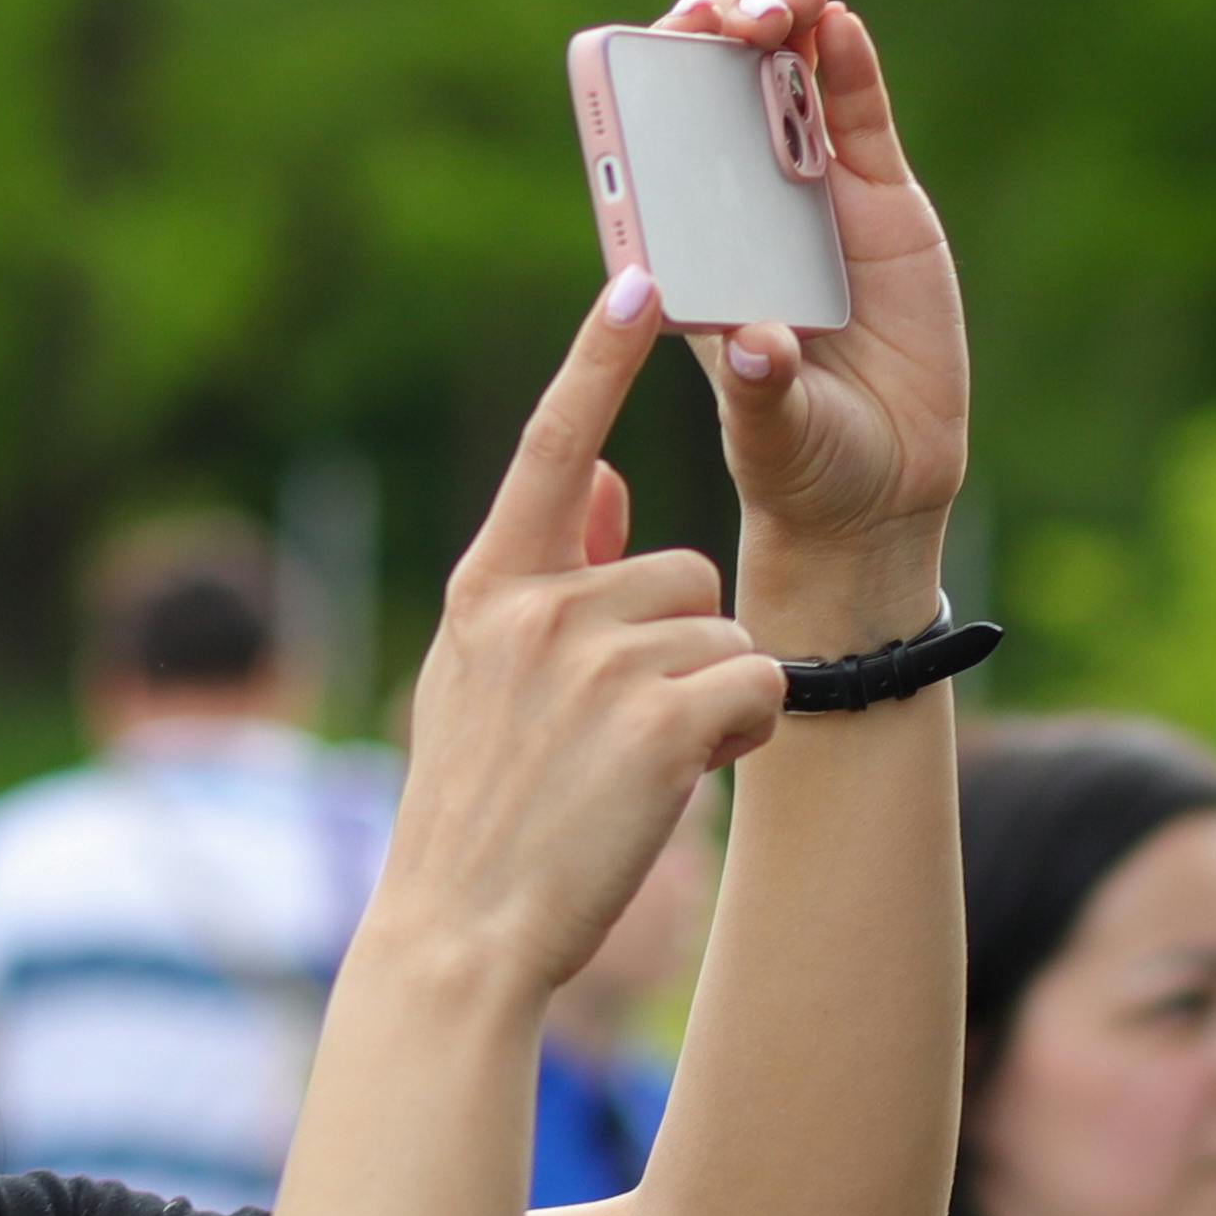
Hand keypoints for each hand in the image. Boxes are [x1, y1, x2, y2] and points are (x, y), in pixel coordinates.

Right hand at [378, 291, 795, 999]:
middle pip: (685, 572)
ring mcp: (599, 661)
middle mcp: (539, 607)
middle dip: (680, 649)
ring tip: (636, 770)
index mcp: (490, 586)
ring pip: (726, 635)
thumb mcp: (478, 677)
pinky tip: (679, 783)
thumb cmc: (475, 813)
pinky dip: (739, 740)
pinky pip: (756, 689)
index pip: (553, 448)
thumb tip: (618, 476)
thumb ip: (548, 570)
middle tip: (620, 735)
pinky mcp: (663, 720)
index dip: (596, 363)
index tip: (638, 280)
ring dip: (712, 702)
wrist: (458, 935)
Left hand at [622, 0, 970, 591]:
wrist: (883, 479)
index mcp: (685, 250)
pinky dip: (848, 68)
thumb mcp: (772, 430)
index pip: (652, 145)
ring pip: (788, 89)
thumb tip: (755, 344)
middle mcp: (737, 209)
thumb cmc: (801, 457)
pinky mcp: (877, 202)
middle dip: (718, 38)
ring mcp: (808, 197)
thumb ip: (760, 388)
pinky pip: (857, 119)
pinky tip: (839, 25)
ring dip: (784, 31)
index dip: (651, 82)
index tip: (660, 43)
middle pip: (716, 95)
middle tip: (728, 16)